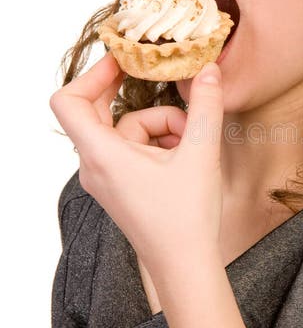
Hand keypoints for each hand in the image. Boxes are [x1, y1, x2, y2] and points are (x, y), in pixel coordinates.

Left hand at [50, 53, 223, 283]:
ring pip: (125, 132)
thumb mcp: (201, 153)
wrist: (184, 266)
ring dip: (159, 126)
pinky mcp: (120, 186)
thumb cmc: (185, 218)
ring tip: (191, 141)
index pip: (68, 101)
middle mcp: (95, 165)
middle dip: (134, 98)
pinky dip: (157, 145)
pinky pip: (132, 151)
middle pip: (100, 114)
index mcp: (101, 154)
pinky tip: (185, 156)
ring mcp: (106, 178)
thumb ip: (205, 107)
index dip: (90, 74)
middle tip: (156, 79)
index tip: (120, 61)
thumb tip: (208, 70)